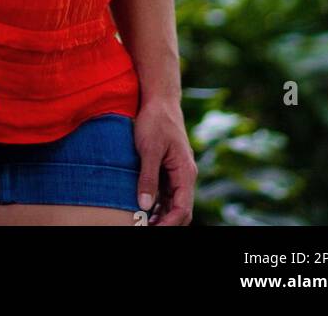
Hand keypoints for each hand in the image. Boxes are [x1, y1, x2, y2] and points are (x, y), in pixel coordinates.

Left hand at [133, 95, 196, 225]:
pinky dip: (158, 205)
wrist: (160, 99)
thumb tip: (144, 205)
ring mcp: (178, 173)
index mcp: (185, 172)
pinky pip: (167, 194)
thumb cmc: (156, 120)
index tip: (152, 229)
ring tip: (142, 223)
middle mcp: (185, 175)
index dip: (168, 223)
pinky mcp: (169, 169)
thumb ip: (148, 177)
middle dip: (166, 223)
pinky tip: (144, 209)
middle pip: (181, 210)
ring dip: (161, 216)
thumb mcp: (149, 148)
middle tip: (144, 228)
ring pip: (174, 204)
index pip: (182, 208)